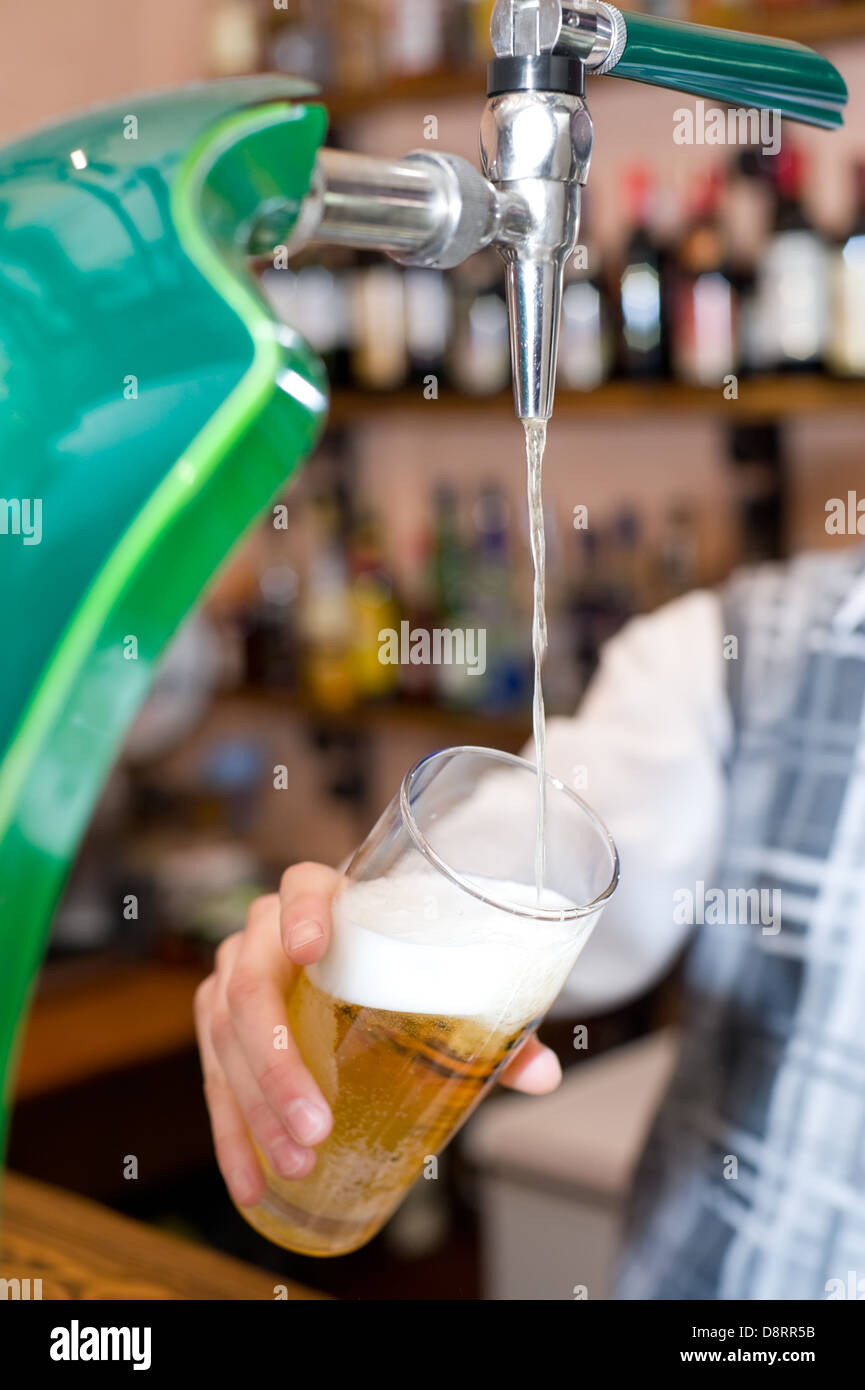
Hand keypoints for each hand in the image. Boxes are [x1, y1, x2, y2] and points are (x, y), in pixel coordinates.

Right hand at [194, 862, 563, 1208]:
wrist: (354, 956)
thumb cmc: (400, 963)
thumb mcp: (440, 981)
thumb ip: (492, 1023)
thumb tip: (542, 1075)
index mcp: (325, 898)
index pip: (303, 887)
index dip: (302, 913)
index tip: (311, 948)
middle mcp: (266, 932)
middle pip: (253, 986)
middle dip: (277, 1061)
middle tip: (316, 1123)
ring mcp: (234, 976)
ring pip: (225, 1039)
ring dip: (256, 1108)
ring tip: (297, 1161)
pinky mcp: (218, 1023)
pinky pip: (214, 1079)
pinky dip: (232, 1136)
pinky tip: (252, 1183)